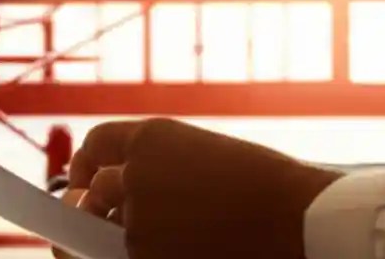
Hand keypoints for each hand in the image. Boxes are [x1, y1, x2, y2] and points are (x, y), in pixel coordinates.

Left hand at [52, 118, 343, 258]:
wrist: (299, 218)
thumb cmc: (267, 189)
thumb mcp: (207, 158)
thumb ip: (161, 170)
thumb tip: (118, 201)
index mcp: (153, 137)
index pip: (95, 145)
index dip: (85, 168)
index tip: (87, 185)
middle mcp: (136, 173)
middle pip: (86, 196)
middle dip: (85, 213)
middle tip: (97, 225)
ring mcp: (138, 219)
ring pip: (110, 235)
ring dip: (126, 239)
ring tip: (176, 236)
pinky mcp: (144, 256)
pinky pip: (128, 258)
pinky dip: (148, 255)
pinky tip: (187, 248)